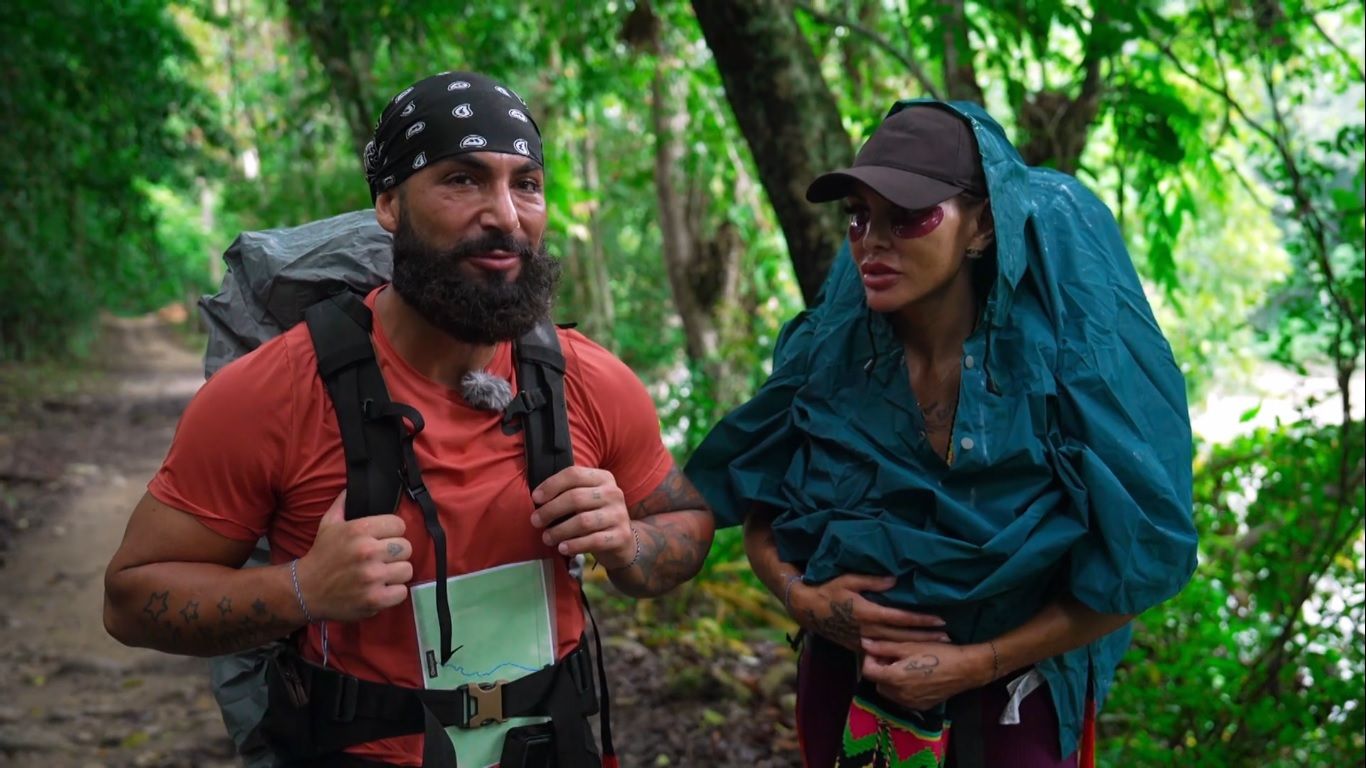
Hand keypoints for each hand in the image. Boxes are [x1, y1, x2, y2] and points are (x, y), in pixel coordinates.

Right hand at [298, 491, 413, 621]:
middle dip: (396, 553)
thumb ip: (343, 504)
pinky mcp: (374, 599)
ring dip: (396, 573)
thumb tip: (351, 487)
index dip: (393, 532)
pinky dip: (394, 593)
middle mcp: (368, 551)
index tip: (384, 539)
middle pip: (406, 547)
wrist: (305, 590)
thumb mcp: (328, 524)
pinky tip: (382, 590)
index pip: (399, 525)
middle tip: (384, 559)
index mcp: (359, 530)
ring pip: (407, 569)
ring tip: (384, 575)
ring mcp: (372, 577)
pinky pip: (402, 592)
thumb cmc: (321, 555)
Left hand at [530, 466, 634, 568]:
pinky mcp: (621, 536)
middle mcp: (613, 493)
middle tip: (536, 521)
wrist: (623, 541)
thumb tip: (537, 497)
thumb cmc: (595, 515)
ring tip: (547, 538)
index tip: (536, 498)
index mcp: (603, 478)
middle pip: (576, 498)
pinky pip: (594, 540)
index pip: (574, 475)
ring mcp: (619, 515)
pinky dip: (574, 545)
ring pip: (583, 521)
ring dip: (559, 531)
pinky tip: (562, 548)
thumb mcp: (586, 498)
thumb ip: (567, 492)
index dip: (552, 485)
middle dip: (551, 510)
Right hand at [788, 573, 947, 651]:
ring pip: (894, 647)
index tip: (940, 620)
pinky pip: (881, 652)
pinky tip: (909, 652)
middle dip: (925, 636)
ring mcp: (862, 641)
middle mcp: (868, 630)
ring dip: (915, 645)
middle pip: (903, 636)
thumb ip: (872, 581)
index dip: (922, 620)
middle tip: (947, 637)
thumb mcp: (848, 579)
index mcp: (868, 613)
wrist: (806, 609)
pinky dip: (897, 652)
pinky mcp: (856, 646)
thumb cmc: (828, 589)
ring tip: (934, 645)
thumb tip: (895, 580)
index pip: (902, 618)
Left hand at [859, 638, 992, 710]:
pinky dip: (903, 689)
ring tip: (905, 666)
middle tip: (893, 657)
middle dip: (881, 670)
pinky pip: (903, 699)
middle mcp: (899, 695)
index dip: (870, 659)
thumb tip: (863, 642)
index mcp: (893, 678)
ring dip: (891, 680)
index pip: (867, 671)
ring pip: (890, 692)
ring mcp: (910, 703)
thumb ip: (883, 647)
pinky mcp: (921, 707)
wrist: (965, 669)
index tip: (880, 650)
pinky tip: (915, 677)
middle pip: (878, 682)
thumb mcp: (909, 646)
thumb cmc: (937, 653)